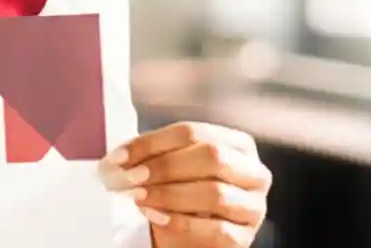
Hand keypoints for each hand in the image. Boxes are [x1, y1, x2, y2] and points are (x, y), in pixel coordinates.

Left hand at [99, 121, 271, 246]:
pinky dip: (180, 222)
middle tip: (130, 178)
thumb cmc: (179, 193)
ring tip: (138, 197)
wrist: (188, 233)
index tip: (119, 157)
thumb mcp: (168, 168)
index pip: (192, 132)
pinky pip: (216, 230)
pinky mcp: (244, 238)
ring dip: (169, 195)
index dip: (151, 143)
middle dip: (164, 167)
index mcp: (236, 144)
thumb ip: (148, 157)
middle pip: (211, 157)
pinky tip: (155, 217)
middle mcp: (253, 172)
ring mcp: (253, 206)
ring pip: (215, 194)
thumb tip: (117, 159)